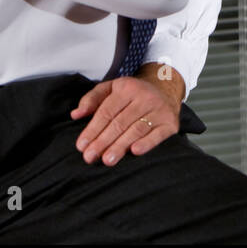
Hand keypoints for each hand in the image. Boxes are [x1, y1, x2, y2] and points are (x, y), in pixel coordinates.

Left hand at [70, 67, 184, 165]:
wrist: (166, 88)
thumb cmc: (133, 93)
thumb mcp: (111, 88)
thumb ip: (91, 99)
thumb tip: (76, 114)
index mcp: (127, 88)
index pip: (107, 112)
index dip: (93, 129)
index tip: (81, 145)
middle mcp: (145, 97)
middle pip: (120, 122)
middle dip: (103, 141)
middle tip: (90, 156)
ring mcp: (159, 109)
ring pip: (137, 129)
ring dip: (121, 145)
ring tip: (107, 159)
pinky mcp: (170, 122)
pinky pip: (158, 134)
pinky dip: (147, 143)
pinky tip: (135, 151)